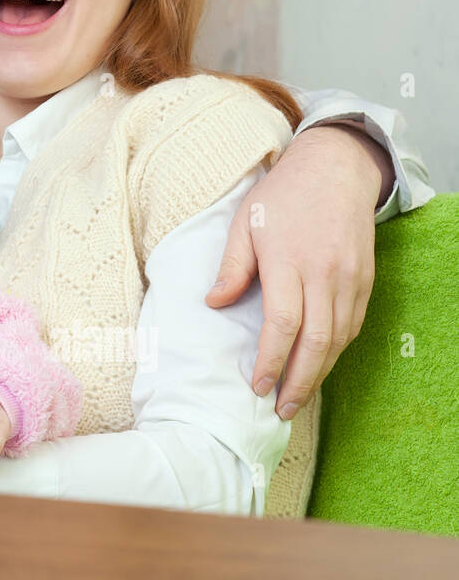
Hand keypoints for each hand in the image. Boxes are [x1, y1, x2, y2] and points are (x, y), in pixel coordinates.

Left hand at [208, 124, 381, 418]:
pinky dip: (336, 350)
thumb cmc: (282, 195)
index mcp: (289, 261)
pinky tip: (318, 364)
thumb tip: (214, 304)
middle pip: (317, 341)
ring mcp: (350, 279)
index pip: (284, 324)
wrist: (336, 169)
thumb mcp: (244, 223)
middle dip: (299, 381)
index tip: (257, 386)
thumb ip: (232, 266)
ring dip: (318, 372)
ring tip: (297, 396)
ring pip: (339, 339)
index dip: (272, 360)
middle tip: (281, 410)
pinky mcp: (365, 280)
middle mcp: (325, 274)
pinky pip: (353, 325)